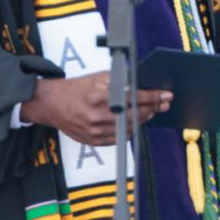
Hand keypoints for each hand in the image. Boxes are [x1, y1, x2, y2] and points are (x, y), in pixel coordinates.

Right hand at [20, 72, 171, 146]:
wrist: (52, 104)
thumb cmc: (77, 88)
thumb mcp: (99, 77)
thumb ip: (121, 80)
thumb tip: (143, 84)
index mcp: (100, 96)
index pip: (136, 98)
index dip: (154, 97)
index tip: (166, 96)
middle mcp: (98, 115)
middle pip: (136, 115)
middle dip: (153, 109)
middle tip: (164, 104)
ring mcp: (96, 131)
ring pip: (130, 128)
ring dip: (143, 120)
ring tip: (150, 112)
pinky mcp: (93, 141)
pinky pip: (119, 138)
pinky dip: (129, 130)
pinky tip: (135, 122)